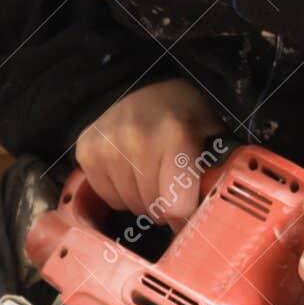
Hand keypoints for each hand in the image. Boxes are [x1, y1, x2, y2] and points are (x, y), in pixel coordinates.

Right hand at [75, 79, 220, 224]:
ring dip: (142, 200)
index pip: (176, 205)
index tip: (188, 216)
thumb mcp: (211, 133)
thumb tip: (216, 211)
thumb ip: (215, 171)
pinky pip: (108, 197)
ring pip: (130, 205)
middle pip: (152, 208)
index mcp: (175, 136)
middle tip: (171, 188)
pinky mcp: (86, 152)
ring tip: (150, 175)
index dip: (186, 217)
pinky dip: (120, 192)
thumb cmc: (181, 113)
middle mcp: (136, 140)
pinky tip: (129, 172)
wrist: (145, 87)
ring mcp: (107, 146)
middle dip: (165, 207)